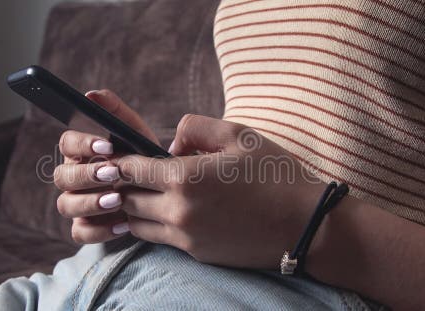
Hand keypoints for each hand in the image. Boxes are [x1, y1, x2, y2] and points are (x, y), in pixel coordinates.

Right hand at [53, 89, 158, 243]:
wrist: (163, 192)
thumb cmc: (142, 157)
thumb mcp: (135, 133)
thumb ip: (116, 112)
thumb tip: (91, 95)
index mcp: (80, 151)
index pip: (67, 142)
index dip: (83, 144)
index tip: (108, 146)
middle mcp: (73, 177)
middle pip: (62, 176)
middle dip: (87, 175)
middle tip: (114, 173)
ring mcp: (76, 203)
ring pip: (65, 205)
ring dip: (90, 203)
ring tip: (119, 199)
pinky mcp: (85, 226)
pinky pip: (79, 232)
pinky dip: (100, 230)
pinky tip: (124, 224)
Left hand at [113, 114, 326, 268]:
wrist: (306, 224)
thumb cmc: (275, 173)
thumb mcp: (238, 134)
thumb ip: (194, 128)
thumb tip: (170, 146)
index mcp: (185, 177)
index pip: (130, 168)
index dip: (119, 160)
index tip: (117, 154)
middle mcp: (179, 211)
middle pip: (127, 199)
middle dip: (122, 185)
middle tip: (123, 174)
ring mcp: (186, 236)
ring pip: (137, 224)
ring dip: (134, 208)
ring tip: (141, 193)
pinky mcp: (197, 253)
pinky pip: (161, 239)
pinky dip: (155, 225)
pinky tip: (166, 211)